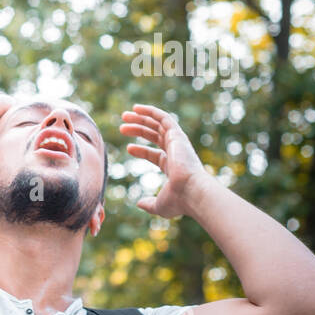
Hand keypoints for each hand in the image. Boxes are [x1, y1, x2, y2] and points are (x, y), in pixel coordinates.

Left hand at [119, 104, 209, 218]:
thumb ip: (149, 204)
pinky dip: (151, 112)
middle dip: (139, 130)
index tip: (128, 148)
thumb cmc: (178, 201)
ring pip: (157, 125)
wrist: (192, 192)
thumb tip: (139, 204)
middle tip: (122, 126)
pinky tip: (137, 109)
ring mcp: (178, 143)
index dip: (141, 151)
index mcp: (173, 167)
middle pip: (155, 136)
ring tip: (124, 115)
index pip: (155, 154)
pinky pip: (164, 118)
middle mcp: (176, 152)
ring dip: (141, 118)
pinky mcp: (177, 135)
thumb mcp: (159, 205)